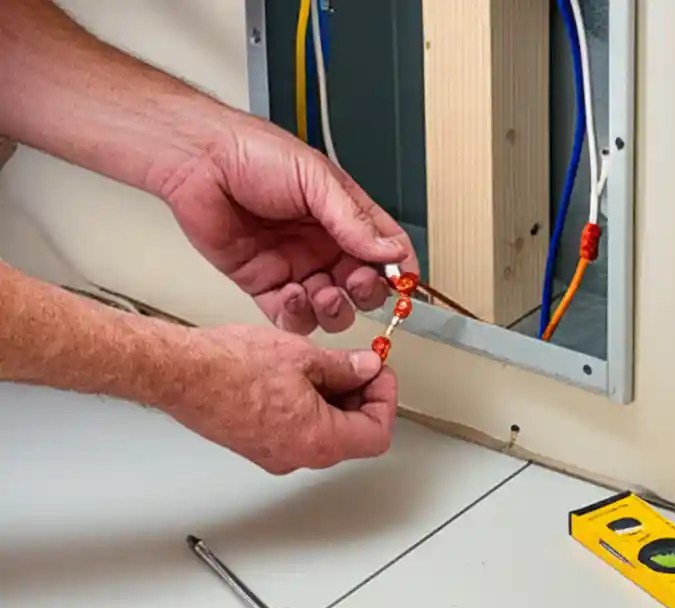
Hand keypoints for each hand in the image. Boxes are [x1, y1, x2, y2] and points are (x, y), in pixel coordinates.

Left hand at [158, 113, 417, 334]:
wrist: (197, 160)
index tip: (405, 284)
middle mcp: (324, 244)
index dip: (399, 269)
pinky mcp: (264, 283)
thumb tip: (391, 251)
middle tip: (356, 283)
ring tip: (324, 294)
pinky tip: (292, 295)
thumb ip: (354, 220)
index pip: (386, 248)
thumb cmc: (253, 153)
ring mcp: (295, 266)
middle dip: (366, 293)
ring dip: (334, 310)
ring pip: (331, 308)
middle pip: (363, 286)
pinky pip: (290, 315)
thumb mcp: (315, 179)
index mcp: (344, 215)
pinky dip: (297, 316)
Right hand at [167, 324, 396, 474]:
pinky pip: (300, 431)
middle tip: (360, 365)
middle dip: (363, 397)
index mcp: (317, 441)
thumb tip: (368, 368)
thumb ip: (346, 367)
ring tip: (327, 365)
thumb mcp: (304, 356)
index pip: (377, 434)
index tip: (380, 374)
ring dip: (337, 400)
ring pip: (327, 433)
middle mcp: (298, 457)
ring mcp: (276, 455)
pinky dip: (312, 406)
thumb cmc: (229, 367)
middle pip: (354, 436)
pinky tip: (302, 376)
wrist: (179, 373)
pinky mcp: (259, 446)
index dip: (385, 400)